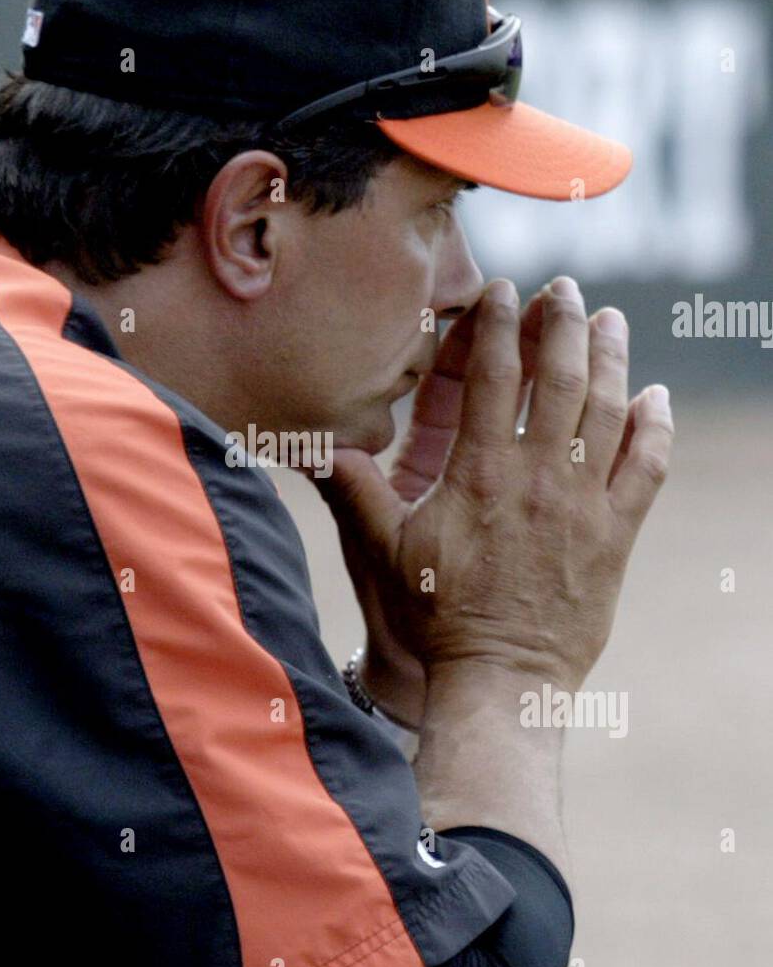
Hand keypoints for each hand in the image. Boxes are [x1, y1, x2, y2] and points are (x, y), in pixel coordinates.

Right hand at [317, 276, 672, 702]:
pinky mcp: (617, 535)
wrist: (502, 678)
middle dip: (565, 322)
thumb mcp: (383, 550)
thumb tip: (311, 444)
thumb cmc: (436, 616)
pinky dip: (656, 427)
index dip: (500, 324)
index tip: (504, 290)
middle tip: (567, 288)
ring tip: (611, 321)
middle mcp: (539, 477)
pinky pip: (647, 468)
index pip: (495, 376)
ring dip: (612, 357)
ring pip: (609, 410)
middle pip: (561, 378)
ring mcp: (584, 504)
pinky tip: (655, 396)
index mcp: (480, 473)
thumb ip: (352, 490)